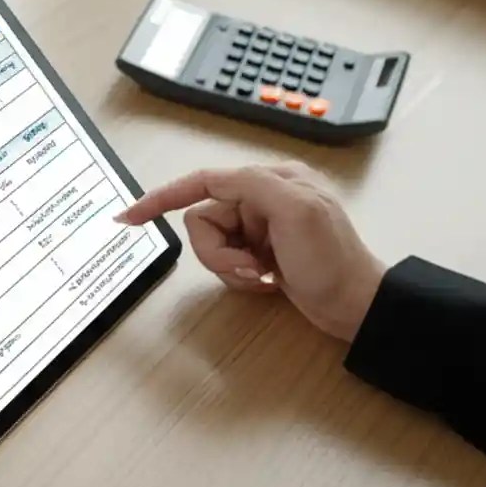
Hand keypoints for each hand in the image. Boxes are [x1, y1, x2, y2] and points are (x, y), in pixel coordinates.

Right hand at [116, 162, 384, 341]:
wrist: (356, 306)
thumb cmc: (331, 260)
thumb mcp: (296, 211)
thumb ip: (252, 185)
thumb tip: (214, 180)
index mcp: (271, 179)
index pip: (204, 181)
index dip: (163, 197)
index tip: (129, 217)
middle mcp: (262, 198)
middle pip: (204, 220)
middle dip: (218, 250)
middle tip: (249, 267)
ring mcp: (260, 228)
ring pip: (211, 244)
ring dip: (229, 266)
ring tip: (260, 276)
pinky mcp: (259, 252)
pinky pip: (225, 260)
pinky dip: (239, 275)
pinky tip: (267, 281)